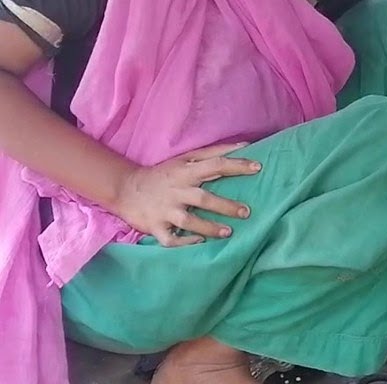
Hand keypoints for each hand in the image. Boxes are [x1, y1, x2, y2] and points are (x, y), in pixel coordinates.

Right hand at [111, 142, 259, 246]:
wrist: (126, 189)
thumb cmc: (164, 173)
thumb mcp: (186, 158)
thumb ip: (215, 152)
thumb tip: (246, 145)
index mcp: (185, 173)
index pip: (215, 165)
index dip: (237, 165)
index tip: (258, 167)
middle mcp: (176, 191)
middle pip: (203, 198)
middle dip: (226, 206)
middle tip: (246, 212)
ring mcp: (165, 211)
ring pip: (188, 221)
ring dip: (209, 227)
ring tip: (228, 232)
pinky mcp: (155, 227)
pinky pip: (170, 239)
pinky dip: (184, 242)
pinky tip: (199, 242)